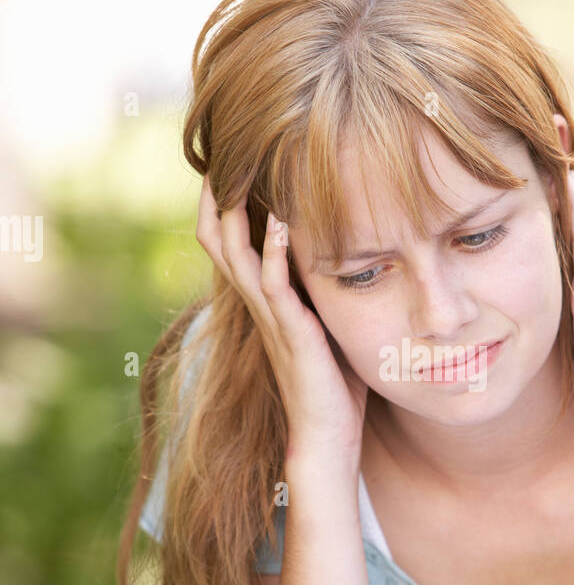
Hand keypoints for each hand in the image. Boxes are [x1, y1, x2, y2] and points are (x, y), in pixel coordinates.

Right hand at [195, 175, 368, 467]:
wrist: (327, 440)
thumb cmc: (333, 384)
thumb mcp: (326, 322)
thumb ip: (322, 288)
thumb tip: (344, 249)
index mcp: (266, 297)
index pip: (231, 236)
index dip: (226, 197)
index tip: (235, 152)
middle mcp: (260, 303)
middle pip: (217, 235)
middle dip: (217, 191)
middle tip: (221, 144)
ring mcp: (271, 318)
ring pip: (235, 253)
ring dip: (235, 209)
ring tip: (236, 166)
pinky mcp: (291, 334)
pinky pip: (271, 286)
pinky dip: (271, 250)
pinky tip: (276, 220)